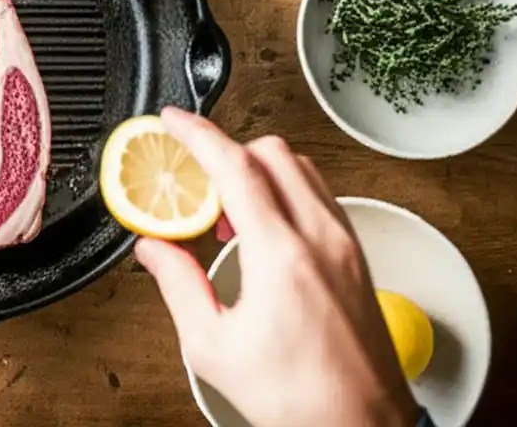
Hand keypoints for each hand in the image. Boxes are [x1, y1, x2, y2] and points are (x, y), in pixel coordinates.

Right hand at [135, 107, 418, 426]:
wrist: (362, 425)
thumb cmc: (301, 398)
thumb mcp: (214, 347)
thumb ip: (178, 286)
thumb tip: (153, 251)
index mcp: (282, 257)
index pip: (236, 168)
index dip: (199, 135)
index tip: (174, 120)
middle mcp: (321, 239)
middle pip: (273, 153)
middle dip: (228, 150)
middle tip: (196, 175)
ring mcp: (345, 245)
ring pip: (301, 168)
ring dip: (259, 171)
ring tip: (226, 209)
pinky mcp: (357, 256)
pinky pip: (319, 196)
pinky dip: (285, 191)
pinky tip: (262, 227)